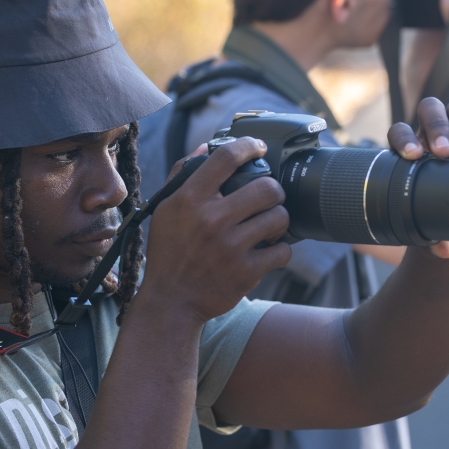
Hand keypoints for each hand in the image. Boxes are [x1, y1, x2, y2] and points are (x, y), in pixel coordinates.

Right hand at [142, 138, 290, 323]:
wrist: (171, 302)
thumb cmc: (169, 251)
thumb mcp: (166, 209)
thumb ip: (182, 175)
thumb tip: (206, 148)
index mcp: (189, 199)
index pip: (225, 158)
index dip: (249, 146)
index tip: (258, 148)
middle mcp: (210, 220)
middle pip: (266, 187)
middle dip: (274, 190)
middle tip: (269, 199)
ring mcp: (230, 247)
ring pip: (279, 217)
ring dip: (279, 220)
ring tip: (269, 226)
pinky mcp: (246, 272)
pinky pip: (282, 251)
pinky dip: (280, 250)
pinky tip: (268, 250)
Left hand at [386, 97, 448, 259]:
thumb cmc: (446, 212)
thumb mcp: (439, 224)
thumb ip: (438, 237)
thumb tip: (445, 251)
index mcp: (415, 150)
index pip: (400, 132)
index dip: (403, 138)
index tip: (413, 155)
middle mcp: (437, 134)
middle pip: (430, 110)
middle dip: (436, 127)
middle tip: (444, 151)